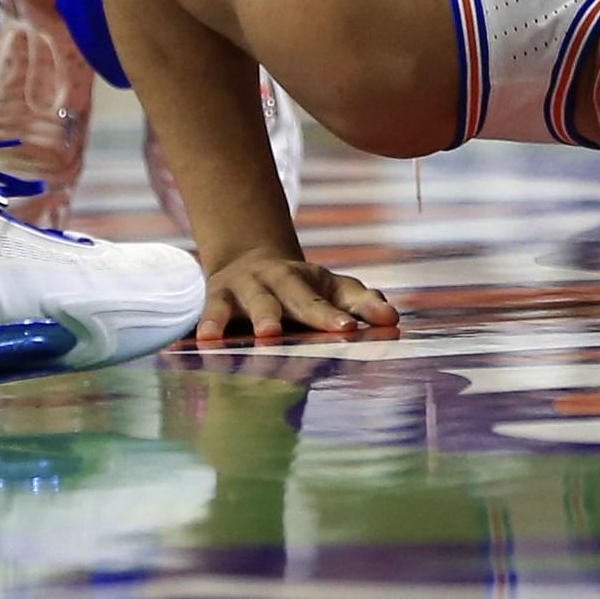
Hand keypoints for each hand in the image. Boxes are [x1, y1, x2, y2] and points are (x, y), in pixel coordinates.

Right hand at [194, 253, 400, 342]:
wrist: (245, 259)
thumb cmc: (298, 289)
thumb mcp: (331, 290)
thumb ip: (361, 304)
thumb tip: (393, 318)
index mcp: (312, 281)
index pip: (333, 297)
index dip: (346, 310)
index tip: (353, 327)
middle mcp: (281, 279)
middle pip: (299, 295)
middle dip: (315, 312)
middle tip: (335, 328)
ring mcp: (249, 286)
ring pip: (256, 299)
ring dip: (263, 314)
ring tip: (268, 333)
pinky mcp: (217, 296)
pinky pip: (213, 310)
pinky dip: (209, 323)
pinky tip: (207, 339)